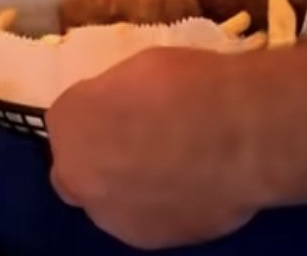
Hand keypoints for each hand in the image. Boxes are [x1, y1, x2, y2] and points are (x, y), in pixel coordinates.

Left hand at [47, 48, 265, 248]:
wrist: (238, 134)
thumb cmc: (190, 85)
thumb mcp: (139, 68)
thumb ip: (117, 97)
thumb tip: (125, 110)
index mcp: (68, 120)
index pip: (68, 119)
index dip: (98, 115)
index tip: (126, 111)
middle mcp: (76, 173)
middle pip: (76, 169)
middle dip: (98, 159)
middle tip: (139, 144)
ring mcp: (109, 214)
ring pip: (108, 203)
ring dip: (127, 189)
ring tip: (172, 170)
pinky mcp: (146, 240)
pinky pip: (145, 222)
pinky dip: (160, 208)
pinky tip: (190, 189)